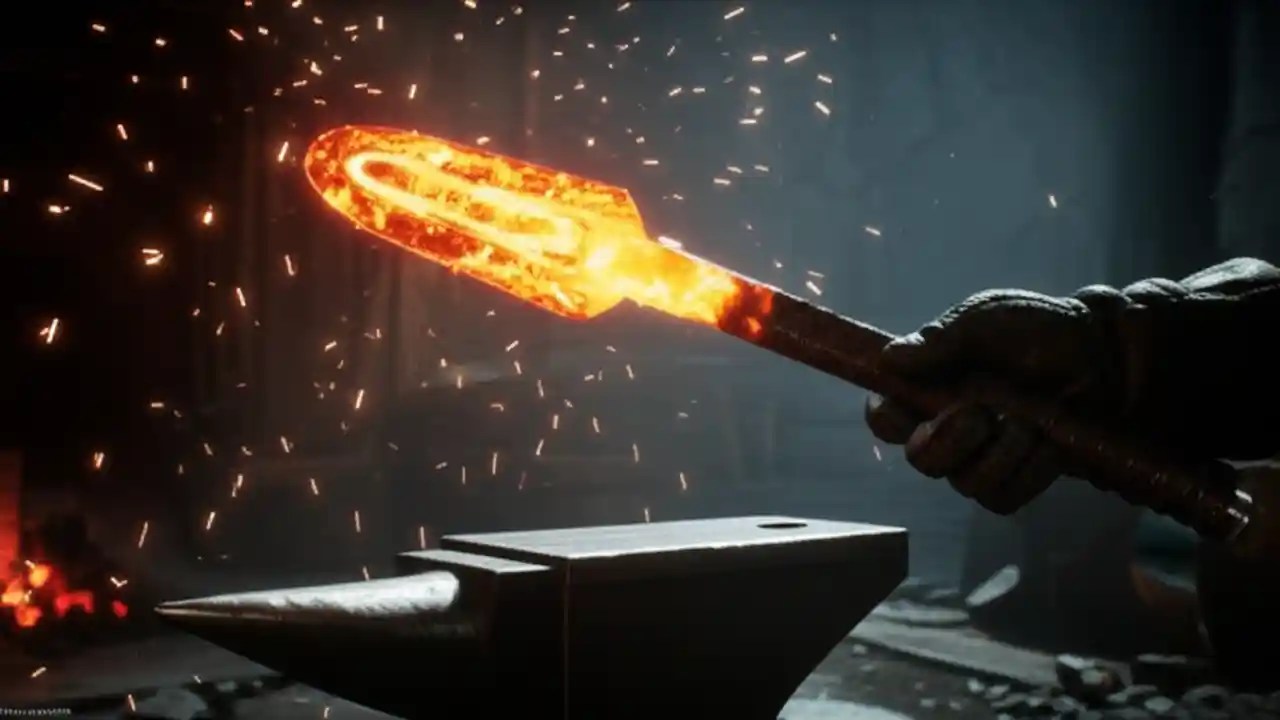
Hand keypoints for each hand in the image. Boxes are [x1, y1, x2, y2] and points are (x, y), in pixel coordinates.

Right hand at [865, 288, 1120, 513]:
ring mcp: (981, 458)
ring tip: (1030, 421)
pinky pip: (1004, 497)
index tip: (910, 409)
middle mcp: (947, 429)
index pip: (885, 418)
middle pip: (922, 460)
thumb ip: (940, 339)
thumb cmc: (1037, 331)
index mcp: (928, 389)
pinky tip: (1048, 443)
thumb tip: (889, 358)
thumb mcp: (986, 320)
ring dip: (1002, 452)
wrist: (1101, 355)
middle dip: (949, 441)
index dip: (889, 419)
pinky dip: (1029, 471)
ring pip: (966, 482)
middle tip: (980, 414)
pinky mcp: (1015, 480)